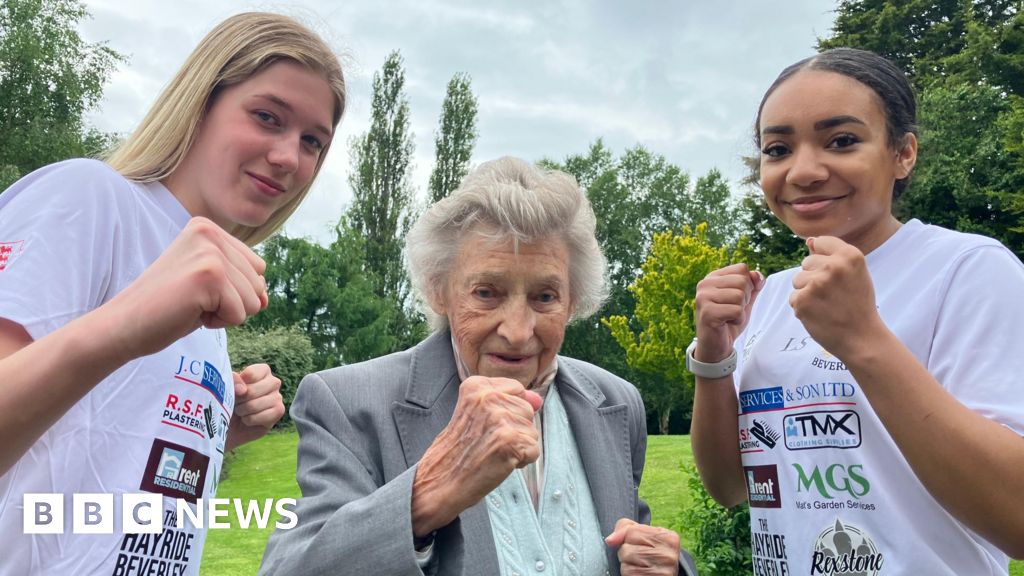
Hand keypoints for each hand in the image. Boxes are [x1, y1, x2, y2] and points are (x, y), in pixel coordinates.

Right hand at [103, 217, 267, 361]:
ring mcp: (210, 252)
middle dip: (231, 303)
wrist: (124, 324)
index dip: (232, 291)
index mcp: (208, 228)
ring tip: (190, 304)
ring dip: (225, 314)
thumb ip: (242, 285)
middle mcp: (209, 232)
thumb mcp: (211, 288)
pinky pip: (240, 314)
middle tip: (191, 300)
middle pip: (259, 284)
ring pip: (254, 301)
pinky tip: (189, 312)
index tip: (196, 289)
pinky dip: (218, 323)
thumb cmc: (167, 308)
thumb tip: (266, 299)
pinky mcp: (209, 275)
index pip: (257, 268)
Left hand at [226, 363, 283, 450]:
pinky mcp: (279, 411)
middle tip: (237, 403)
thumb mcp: (227, 387)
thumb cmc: (229, 401)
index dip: (238, 385)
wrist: (229, 423)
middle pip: (251, 391)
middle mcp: (273, 381)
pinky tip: (249, 419)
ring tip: (242, 411)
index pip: (250, 374)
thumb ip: (233, 381)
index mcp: (262, 371)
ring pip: (253, 405)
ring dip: (242, 411)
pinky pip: (257, 417)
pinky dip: (248, 420)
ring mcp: (278, 397)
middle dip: (239, 400)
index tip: (235, 390)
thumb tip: (243, 389)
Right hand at [411, 376, 542, 535]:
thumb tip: (538, 400)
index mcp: (477, 385)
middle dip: (515, 429)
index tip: (486, 425)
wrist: (440, 482)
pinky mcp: (510, 440)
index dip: (508, 412)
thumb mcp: (477, 415)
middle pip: (527, 410)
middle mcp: (488, 397)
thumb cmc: (458, 451)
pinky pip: (534, 450)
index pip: (518, 390)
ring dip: (518, 446)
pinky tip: (498, 463)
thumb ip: (509, 402)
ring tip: (491, 452)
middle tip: (487, 442)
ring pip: (532, 431)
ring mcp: (500, 418)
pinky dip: (521, 462)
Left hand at [605, 518, 679, 575]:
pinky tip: (639, 573)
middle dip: (627, 552)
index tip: (639, 544)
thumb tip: (611, 540)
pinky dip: (629, 574)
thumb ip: (626, 529)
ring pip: (626, 562)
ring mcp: (663, 570)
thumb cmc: (652, 555)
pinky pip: (630, 573)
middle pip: (627, 548)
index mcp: (668, 537)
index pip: (632, 531)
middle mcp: (668, 554)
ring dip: (627, 565)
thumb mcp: (644, 536)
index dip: (628, 538)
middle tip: (639, 558)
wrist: (661, 575)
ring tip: (639, 566)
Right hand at [693, 263, 763, 362]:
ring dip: (741, 310)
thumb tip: (758, 274)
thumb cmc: (729, 321)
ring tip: (729, 316)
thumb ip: (753, 285)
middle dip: (745, 298)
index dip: (748, 285)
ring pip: (740, 295)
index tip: (736, 299)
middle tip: (733, 310)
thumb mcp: (744, 300)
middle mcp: (705, 284)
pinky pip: (737, 310)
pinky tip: (727, 323)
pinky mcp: (707, 313)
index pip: (742, 268)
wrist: (717, 345)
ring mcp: (703, 298)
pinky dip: (738, 319)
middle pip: (742, 281)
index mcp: (713, 277)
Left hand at [790, 237, 886, 359]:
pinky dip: (803, 307)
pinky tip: (819, 314)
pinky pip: (794, 297)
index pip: (820, 242)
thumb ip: (833, 255)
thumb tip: (809, 241)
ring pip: (797, 280)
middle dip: (814, 277)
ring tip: (826, 304)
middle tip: (833, 295)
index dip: (824, 259)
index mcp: (850, 255)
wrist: (862, 338)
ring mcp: (816, 283)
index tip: (835, 275)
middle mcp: (833, 266)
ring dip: (806, 292)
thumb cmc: (857, 304)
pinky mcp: (802, 300)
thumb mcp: (855, 274)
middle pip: (806, 262)